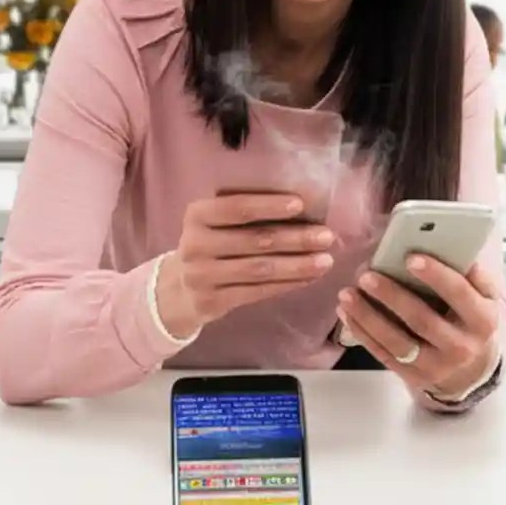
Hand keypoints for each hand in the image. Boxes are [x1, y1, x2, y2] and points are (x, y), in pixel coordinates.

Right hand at [155, 194, 335, 338]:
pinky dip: (287, 284)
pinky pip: (257, 291)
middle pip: (255, 240)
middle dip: (296, 238)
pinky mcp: (211, 301)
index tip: (301, 204)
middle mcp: (194, 244)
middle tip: (327, 236)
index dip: (269, 206)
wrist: (178, 289)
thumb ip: (246, 215)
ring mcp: (200, 276)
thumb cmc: (211, 246)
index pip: (236, 208)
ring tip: (326, 260)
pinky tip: (309, 278)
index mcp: (196, 216)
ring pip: (260, 269)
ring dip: (297, 265)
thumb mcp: (214, 224)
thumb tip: (303, 210)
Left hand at [337, 255, 500, 397]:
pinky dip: (363, 334)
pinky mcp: (414, 376)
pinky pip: (384, 355)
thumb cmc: (474, 325)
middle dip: (392, 296)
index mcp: (482, 321)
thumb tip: (456, 251)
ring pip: (397, 342)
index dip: (435, 275)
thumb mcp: (487, 299)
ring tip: (347, 294)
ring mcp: (436, 366)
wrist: (473, 372)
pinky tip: (348, 314)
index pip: (459, 295)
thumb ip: (476, 277)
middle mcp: (460, 347)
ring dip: (369, 317)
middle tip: (366, 275)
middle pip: (422, 320)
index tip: (411, 258)